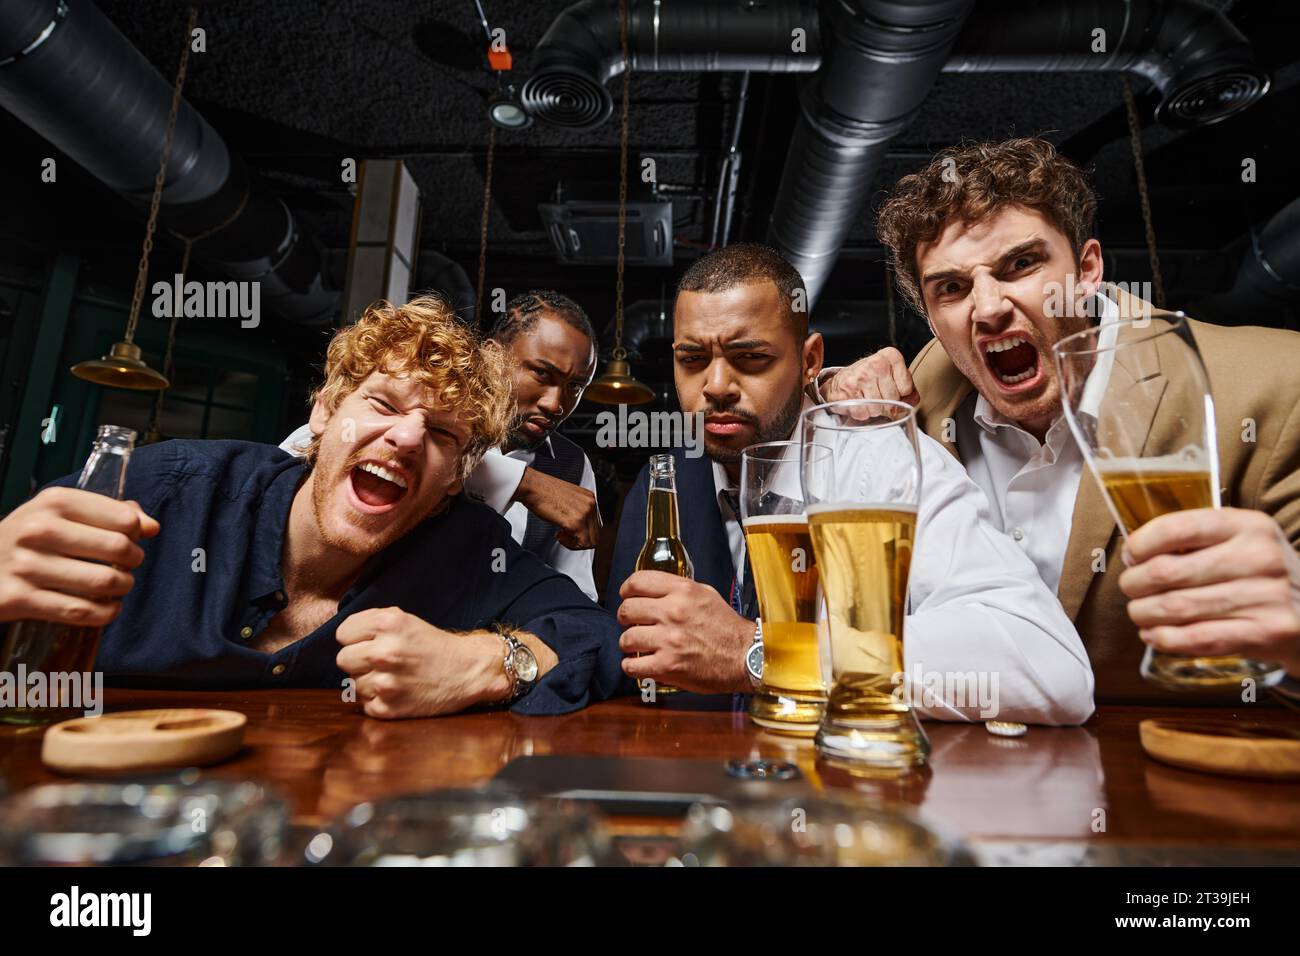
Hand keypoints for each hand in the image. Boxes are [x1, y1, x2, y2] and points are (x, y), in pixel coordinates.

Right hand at [0, 486, 158, 626]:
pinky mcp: (19, 599)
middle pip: (118, 548)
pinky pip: (80, 611)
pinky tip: (109, 607)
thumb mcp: (56, 512)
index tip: (136, 538)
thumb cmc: (27, 538)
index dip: (139, 532)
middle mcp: (38, 530)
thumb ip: (104, 512)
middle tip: (129, 565)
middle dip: (134, 560)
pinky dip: (105, 613)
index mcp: (54, 502)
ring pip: (103, 582)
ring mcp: (27, 566)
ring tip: (118, 585)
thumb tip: (149, 525)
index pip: (123, 518)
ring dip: (122, 587)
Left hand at [336, 607, 556, 717]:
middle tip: (384, 661)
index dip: (356, 638)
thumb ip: (370, 623)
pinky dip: (379, 701)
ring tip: (394, 677)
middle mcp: (384, 652)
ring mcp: (385, 683)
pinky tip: (399, 692)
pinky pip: (365, 704)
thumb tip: (338, 637)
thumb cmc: (433, 645)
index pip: (342, 634)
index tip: (371, 642)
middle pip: (343, 659)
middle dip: (360, 660)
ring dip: (369, 682)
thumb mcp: (404, 619)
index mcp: (388, 624)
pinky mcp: (388, 709)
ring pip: (352, 684)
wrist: (468, 671)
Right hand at [513, 467, 600, 549]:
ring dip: (575, 543)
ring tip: (561, 535)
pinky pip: (581, 543)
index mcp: (589, 498)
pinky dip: (570, 544)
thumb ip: (577, 510)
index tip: (570, 531)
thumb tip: (579, 526)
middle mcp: (590, 504)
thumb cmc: (543, 492)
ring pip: (590, 541)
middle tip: (565, 535)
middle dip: (579, 540)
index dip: (583, 532)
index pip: (596, 524)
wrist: (533, 486)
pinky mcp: (576, 522)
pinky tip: (559, 535)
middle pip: (596, 534)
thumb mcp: (568, 499)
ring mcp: (584, 513)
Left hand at [616, 571, 752, 693]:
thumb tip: (654, 590)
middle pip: (626, 609)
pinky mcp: (668, 665)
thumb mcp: (706, 594)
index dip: (626, 590)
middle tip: (632, 624)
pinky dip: (632, 666)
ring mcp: (669, 640)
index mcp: (683, 591)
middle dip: (625, 618)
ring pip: (626, 638)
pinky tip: (639, 664)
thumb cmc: (727, 629)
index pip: (637, 582)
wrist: (745, 657)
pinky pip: (632, 665)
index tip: (627, 596)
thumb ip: (678, 590)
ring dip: (628, 644)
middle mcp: (673, 612)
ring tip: (638, 646)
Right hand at [821, 347, 917, 417]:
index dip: (900, 394)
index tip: (891, 389)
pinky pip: (863, 413)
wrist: (842, 379)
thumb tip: (911, 402)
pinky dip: (861, 413)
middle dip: (886, 404)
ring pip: (878, 408)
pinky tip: (858, 402)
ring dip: (873, 409)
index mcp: (891, 356)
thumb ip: (908, 387)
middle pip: (893, 399)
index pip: (907, 388)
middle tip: (877, 395)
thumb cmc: (870, 377)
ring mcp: (861, 376)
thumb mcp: (892, 375)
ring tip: (867, 398)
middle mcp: (876, 364)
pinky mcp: (847, 389)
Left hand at [1119, 508, 1299, 674]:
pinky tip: (1154, 635)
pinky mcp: (1264, 633)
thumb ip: (1196, 540)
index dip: (1142, 544)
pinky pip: (1197, 638)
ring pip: (1176, 607)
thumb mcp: (1242, 541)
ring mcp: (1264, 597)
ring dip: (1144, 613)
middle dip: (1135, 582)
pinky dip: (1165, 638)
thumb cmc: (1261, 573)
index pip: (1178, 528)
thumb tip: (1135, 553)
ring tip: (1139, 612)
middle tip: (1130, 588)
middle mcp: (1259, 558)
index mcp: (1248, 526)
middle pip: (1167, 571)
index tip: (1131, 555)